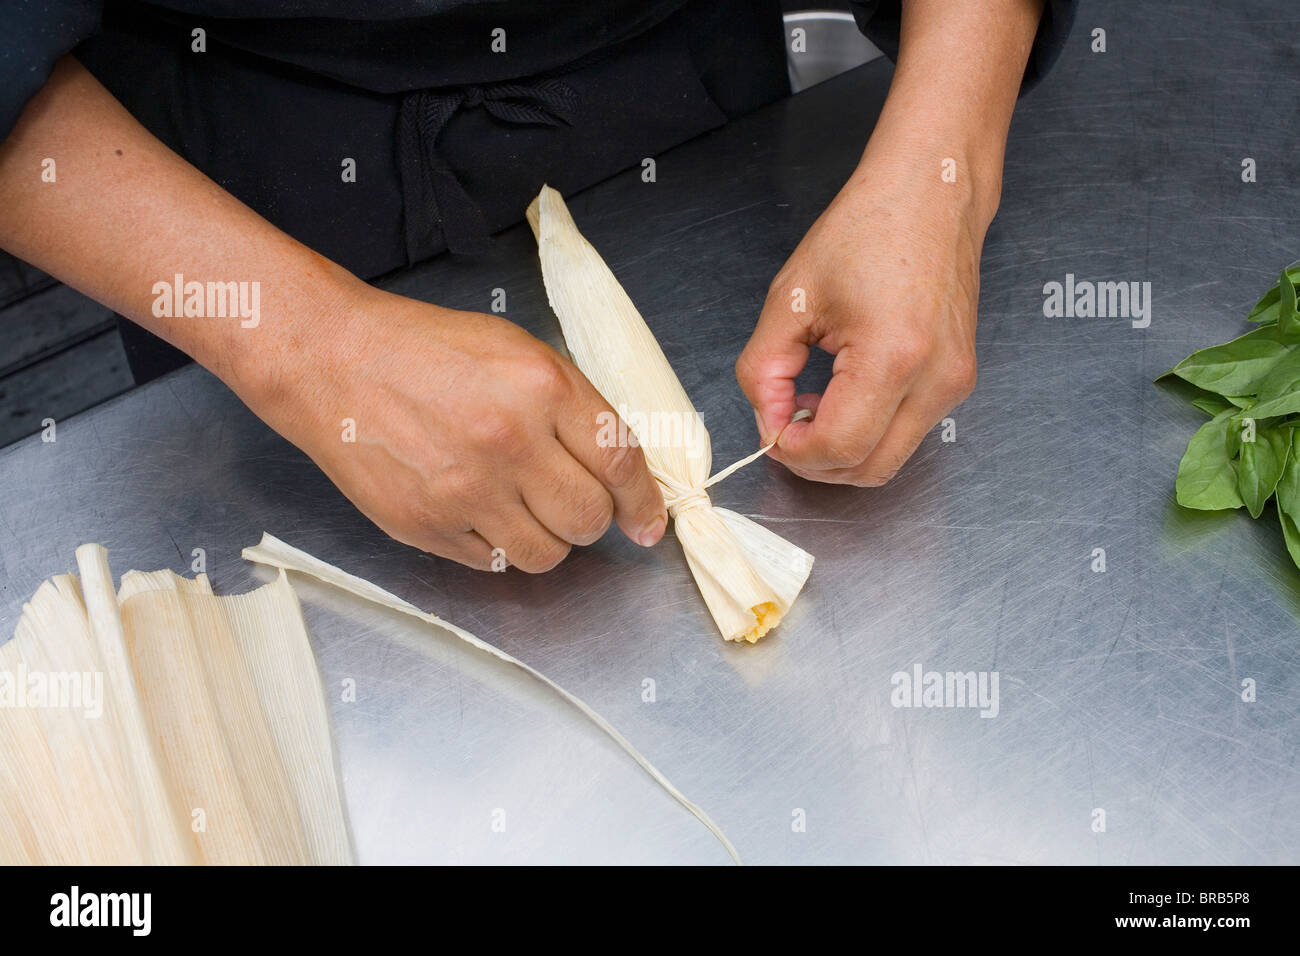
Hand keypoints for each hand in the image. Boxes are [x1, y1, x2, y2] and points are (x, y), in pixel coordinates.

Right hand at [249, 285, 666, 570]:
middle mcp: (510, 442)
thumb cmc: (426, 350)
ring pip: (547, 555)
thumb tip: (618, 468)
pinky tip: (479, 509)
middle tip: (571, 502)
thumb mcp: (515, 350)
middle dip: (592, 519)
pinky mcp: (428, 526)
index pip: (620, 462)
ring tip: (523, 507)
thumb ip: (572, 405)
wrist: (334, 362)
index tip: (648, 523)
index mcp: (541, 387)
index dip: (643, 502)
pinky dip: (499, 546)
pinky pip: (494, 563)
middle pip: (589, 519)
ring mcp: (466, 491)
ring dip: (549, 539)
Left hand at [736, 160, 985, 485]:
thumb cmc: (866, 230)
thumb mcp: (790, 298)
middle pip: (869, 469)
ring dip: (843, 449)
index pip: (837, 448)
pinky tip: (844, 393)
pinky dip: (869, 431)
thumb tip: (768, 423)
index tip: (771, 425)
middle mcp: (936, 380)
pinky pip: (907, 434)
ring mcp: (955, 384)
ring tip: (813, 402)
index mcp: (893, 356)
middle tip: (785, 424)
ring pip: (890, 460)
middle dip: (817, 462)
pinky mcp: (959, 380)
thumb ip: (764, 371)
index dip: (792, 449)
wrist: (932, 193)